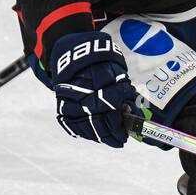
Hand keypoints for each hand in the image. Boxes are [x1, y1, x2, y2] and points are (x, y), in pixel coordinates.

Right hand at [49, 31, 137, 146]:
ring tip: (111, 140)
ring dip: (100, 137)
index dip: (121, 125)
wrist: (76, 54)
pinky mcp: (62, 106)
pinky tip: (96, 136)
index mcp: (102, 85)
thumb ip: (124, 92)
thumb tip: (133, 112)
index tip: (128, 131)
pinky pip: (73, 125)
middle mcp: (85, 95)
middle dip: (113, 134)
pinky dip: (85, 133)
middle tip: (121, 140)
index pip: (113, 112)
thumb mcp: (118, 72)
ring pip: (86, 127)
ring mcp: (72, 102)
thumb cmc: (102, 63)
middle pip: (100, 123)